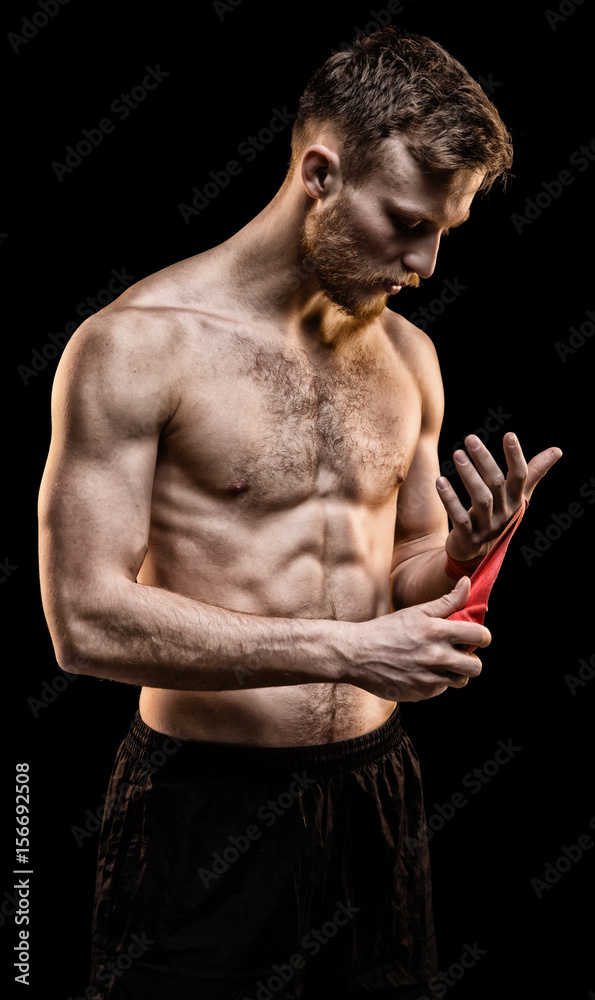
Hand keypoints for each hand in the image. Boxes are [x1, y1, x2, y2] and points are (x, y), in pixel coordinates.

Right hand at [346, 577, 490, 701]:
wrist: (357, 655)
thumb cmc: (386, 630)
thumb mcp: (417, 612)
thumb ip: (447, 601)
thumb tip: (467, 582)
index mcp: (437, 632)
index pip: (480, 636)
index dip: (483, 636)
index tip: (478, 637)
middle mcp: (436, 657)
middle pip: (476, 666)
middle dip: (471, 659)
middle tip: (458, 653)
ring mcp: (429, 678)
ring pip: (460, 681)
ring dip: (455, 672)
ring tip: (440, 662)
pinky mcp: (421, 693)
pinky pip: (441, 690)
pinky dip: (436, 682)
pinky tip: (421, 671)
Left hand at [437, 432, 561, 561]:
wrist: (478, 553)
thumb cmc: (500, 515)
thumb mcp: (518, 496)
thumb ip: (534, 473)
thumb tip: (557, 450)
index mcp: (517, 501)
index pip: (520, 476)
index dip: (516, 456)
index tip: (509, 435)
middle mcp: (505, 513)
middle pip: (496, 483)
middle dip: (484, 460)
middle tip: (470, 438)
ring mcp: (487, 526)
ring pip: (480, 498)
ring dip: (468, 475)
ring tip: (457, 454)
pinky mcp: (468, 537)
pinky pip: (459, 517)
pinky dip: (450, 499)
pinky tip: (440, 481)